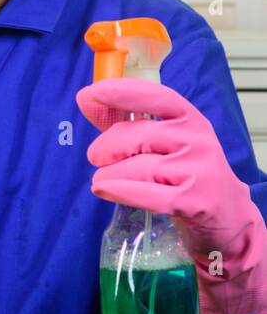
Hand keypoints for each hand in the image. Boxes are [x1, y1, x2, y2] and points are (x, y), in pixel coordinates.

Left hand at [77, 77, 266, 313]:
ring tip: (102, 180)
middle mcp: (198, 141)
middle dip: (107, 146)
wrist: (227, 221)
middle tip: (96, 157)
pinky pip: (145, 193)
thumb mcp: (160, 144)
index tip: (91, 93)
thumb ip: (123, 121)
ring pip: (136, 166)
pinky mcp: (195, 201)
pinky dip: (118, 191)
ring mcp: (199, 171)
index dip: (122, 93)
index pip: (157, 98)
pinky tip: (104, 190)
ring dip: (109, 174)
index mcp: (190, 121)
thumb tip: (86, 99)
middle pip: (136, 135)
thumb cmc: (185, 176)